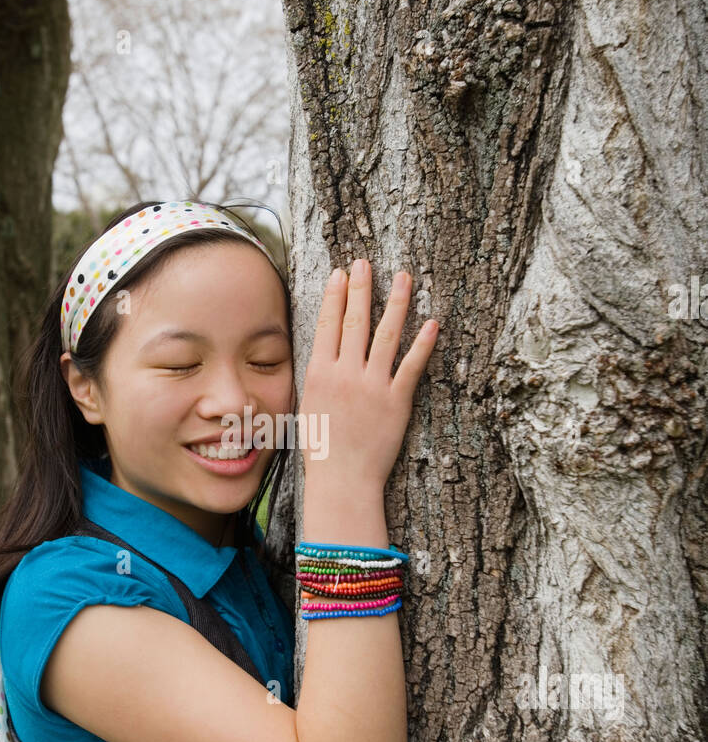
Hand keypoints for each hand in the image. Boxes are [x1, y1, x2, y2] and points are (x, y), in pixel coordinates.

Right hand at [297, 259, 437, 491]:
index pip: (328, 324)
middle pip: (355, 321)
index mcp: (320, 373)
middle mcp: (346, 373)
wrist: (342, 479)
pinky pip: (412, 366)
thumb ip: (319, 377)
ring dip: (396, 302)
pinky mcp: (397, 401)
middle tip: (365, 262)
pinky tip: (432, 322)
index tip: (340, 272)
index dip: (334, 295)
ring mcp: (373, 385)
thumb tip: (325, 353)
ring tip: (403, 277)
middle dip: (361, 288)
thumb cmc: (322, 449)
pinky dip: (423, 344)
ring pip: (386, 334)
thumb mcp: (309, 406)